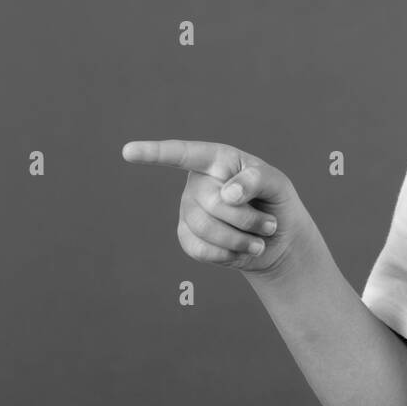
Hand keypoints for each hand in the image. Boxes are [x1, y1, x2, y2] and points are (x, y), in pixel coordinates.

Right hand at [121, 139, 319, 275]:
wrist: (278, 239)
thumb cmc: (276, 202)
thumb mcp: (277, 184)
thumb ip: (256, 180)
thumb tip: (226, 193)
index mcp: (216, 160)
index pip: (182, 154)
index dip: (154, 153)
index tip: (128, 151)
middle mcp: (197, 182)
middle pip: (211, 202)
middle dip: (246, 218)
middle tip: (268, 223)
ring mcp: (189, 210)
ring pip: (205, 228)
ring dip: (240, 239)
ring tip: (260, 239)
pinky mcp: (188, 237)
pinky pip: (200, 249)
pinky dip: (228, 254)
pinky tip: (242, 249)